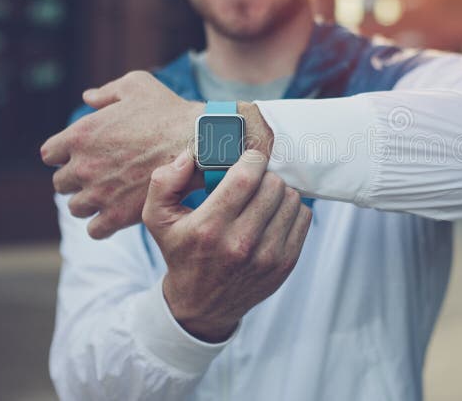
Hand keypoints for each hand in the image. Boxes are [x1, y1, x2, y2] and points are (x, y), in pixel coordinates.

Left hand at [41, 71, 202, 238]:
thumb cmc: (170, 111)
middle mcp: (83, 166)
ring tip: (110, 196)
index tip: (83, 156)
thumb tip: (88, 97)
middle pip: (61, 183)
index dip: (65, 155)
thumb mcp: (137, 85)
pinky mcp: (119, 215)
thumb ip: (107, 92)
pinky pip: (95, 230)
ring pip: (76, 207)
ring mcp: (99, 193)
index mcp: (80, 134)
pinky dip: (103, 225)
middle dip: (77, 180)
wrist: (199, 143)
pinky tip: (118, 214)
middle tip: (100, 176)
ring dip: (89, 203)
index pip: (50, 154)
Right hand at [142, 150, 311, 341]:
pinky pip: (303, 217)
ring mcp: (267, 256)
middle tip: (253, 181)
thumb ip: (164, 182)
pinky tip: (273, 215)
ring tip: (262, 199)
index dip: (251, 160)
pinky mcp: (285, 264)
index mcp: (209, 228)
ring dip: (278, 192)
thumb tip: (190, 156)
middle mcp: (240, 243)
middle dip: (263, 176)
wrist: (201, 305)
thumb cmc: (181, 254)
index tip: (247, 160)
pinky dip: (291, 210)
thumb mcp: (158, 219)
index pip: (246, 177)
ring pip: (291, 198)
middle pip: (273, 185)